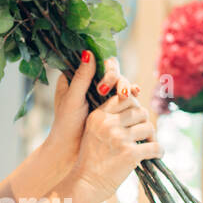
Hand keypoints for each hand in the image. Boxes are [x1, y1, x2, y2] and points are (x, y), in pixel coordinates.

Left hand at [44, 52, 140, 177]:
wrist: (70, 150)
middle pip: (111, 71)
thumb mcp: (72, 99)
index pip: (96, 63)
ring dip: (126, 87)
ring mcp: (102, 95)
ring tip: (129, 95)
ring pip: (119, 83)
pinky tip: (136, 96)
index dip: (106, 69)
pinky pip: (124, 97)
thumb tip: (89, 52)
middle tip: (121, 93)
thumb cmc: (66, 125)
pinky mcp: (111, 107)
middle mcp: (91, 83)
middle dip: (118, 80)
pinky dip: (131, 96)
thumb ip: (81, 77)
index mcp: (76, 77)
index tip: (104, 85)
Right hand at [72, 89, 161, 201]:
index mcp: (98, 116)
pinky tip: (157, 155)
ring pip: (149, 127)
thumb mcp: (93, 132)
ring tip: (148, 146)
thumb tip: (138, 110)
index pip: (126, 98)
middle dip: (145, 123)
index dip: (135, 107)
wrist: (86, 184)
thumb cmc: (92, 159)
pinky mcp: (130, 154)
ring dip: (152, 137)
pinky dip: (159, 151)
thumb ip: (110, 118)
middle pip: (141, 112)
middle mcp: (108, 124)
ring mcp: (119, 138)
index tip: (135, 120)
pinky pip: (155, 147)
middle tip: (144, 136)